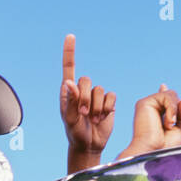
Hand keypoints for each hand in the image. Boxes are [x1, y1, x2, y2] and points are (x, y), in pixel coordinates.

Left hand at [61, 34, 117, 169]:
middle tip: (84, 114)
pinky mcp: (108, 102)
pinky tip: (103, 117)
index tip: (70, 36)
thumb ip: (70, 101)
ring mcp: (96, 96)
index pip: (69, 68)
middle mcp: (82, 90)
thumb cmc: (75, 132)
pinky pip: (111, 96)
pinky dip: (107, 108)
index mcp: (68, 91)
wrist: (89, 144)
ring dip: (97, 107)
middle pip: (87, 80)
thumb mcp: (70, 119)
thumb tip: (68, 83)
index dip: (70, 52)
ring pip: (100, 90)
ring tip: (93, 119)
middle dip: (85, 98)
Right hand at [116, 85, 180, 158]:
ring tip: (170, 125)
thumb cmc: (166, 147)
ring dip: (175, 110)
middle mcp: (151, 109)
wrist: (155, 153)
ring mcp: (147, 105)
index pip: (163, 99)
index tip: (163, 87)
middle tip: (173, 125)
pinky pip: (165, 96)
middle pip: (171, 96)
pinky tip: (168, 121)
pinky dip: (171, 108)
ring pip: (170, 94)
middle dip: (178, 109)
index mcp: (157, 115)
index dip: (164, 92)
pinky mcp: (144, 103)